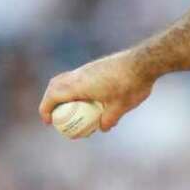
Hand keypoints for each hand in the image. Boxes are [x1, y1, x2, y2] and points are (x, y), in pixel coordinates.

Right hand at [37, 50, 155, 136]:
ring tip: (68, 107)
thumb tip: (102, 128)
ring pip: (65, 78)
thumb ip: (109, 119)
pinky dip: (73, 87)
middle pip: (55, 85)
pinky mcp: (95, 66)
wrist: (143, 61)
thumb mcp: (121, 107)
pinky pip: (76, 76)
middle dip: (49, 100)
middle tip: (54, 115)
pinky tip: (86, 97)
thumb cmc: (131, 85)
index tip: (48, 122)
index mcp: (80, 85)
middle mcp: (80, 74)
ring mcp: (87, 68)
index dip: (46, 109)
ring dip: (61, 92)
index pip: (53, 96)